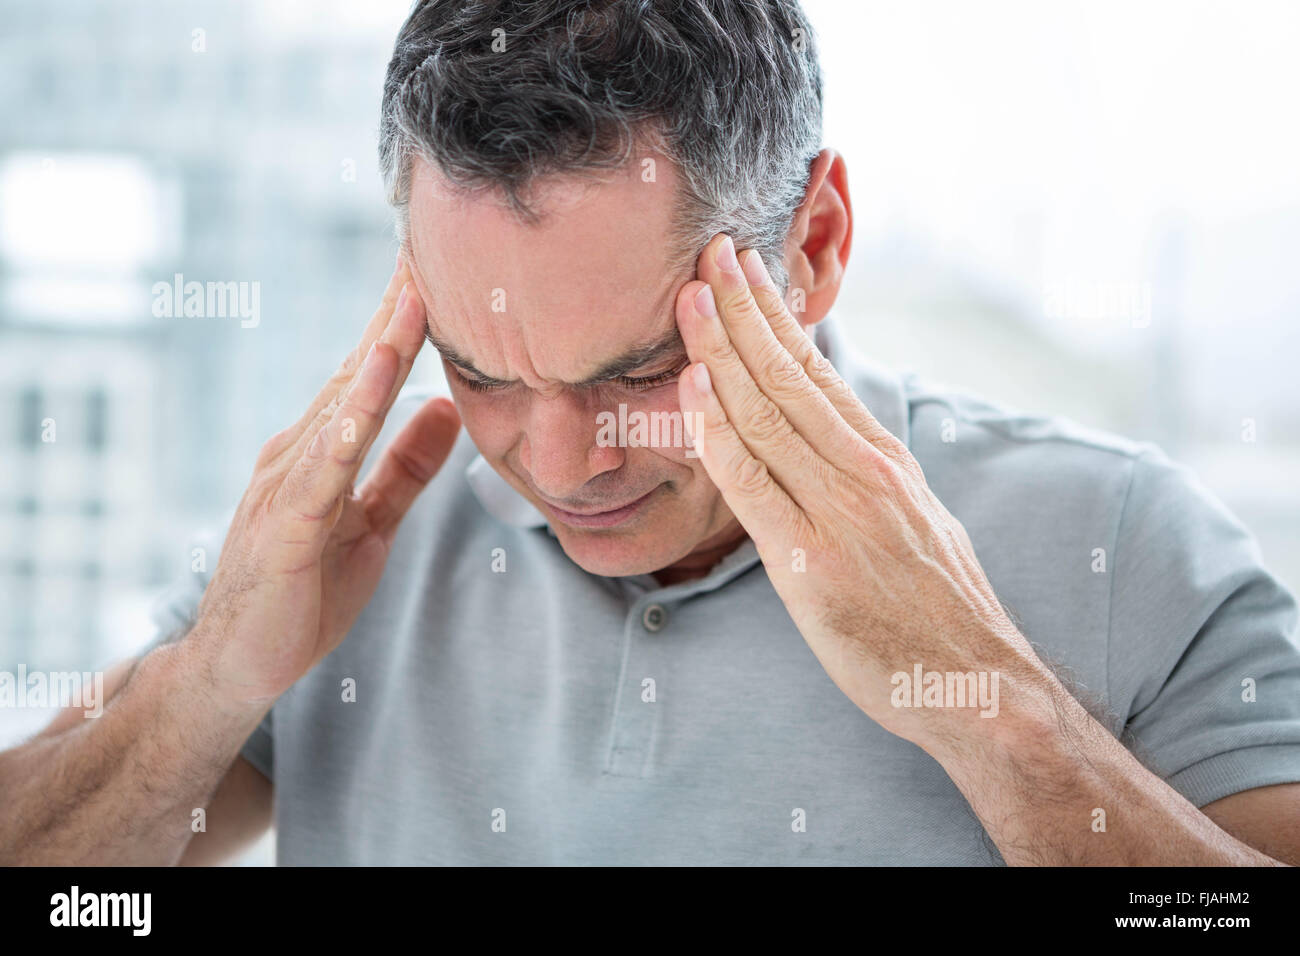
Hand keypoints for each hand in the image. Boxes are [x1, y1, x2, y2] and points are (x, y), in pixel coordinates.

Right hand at [190, 256, 460, 707]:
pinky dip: (345, 430)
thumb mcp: (373, 523)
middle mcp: (300, 452)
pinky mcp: (285, 530)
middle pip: (356, 371)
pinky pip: (321, 473)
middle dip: (393, 310)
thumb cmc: (302, 591)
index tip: (436, 267)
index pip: (372, 373)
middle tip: (424, 246)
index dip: (405, 321)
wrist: (238, 664)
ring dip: (378, 354)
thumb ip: (406, 469)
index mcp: (324, 449)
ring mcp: (287, 486)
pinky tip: (370, 396)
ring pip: (340, 409)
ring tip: (412, 301)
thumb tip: (446, 408)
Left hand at [675, 235, 1051, 749]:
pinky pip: (754, 485)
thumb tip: (826, 436)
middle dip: (741, 308)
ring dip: (723, 350)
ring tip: (691, 296)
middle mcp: (864, 470)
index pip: (818, 368)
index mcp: (884, 456)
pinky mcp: (809, 562)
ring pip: (768, 414)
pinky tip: (695, 390)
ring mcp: (838, 511)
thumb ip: (865, 473)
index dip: (774, 313)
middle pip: (789, 374)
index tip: (743, 267)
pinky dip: (720, 432)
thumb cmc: (939, 606)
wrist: (978, 685)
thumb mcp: (915, 517)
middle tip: (708, 249)